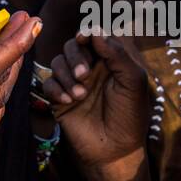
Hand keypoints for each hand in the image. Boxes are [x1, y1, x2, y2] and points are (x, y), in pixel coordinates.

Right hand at [41, 32, 148, 167]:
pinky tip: (69, 101)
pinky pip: (48, 83)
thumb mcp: (132, 82)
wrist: (115, 150)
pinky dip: (56, 89)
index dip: (87, 34)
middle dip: (76, 56)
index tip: (85, 37)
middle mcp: (90, 68)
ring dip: (66, 75)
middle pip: (72, 46)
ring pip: (57, 62)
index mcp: (109, 61)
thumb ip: (117, 54)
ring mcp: (73, 83)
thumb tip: (96, 31)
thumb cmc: (129, 115)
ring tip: (80, 95)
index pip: (94, 37)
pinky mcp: (59, 99)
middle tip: (85, 74)